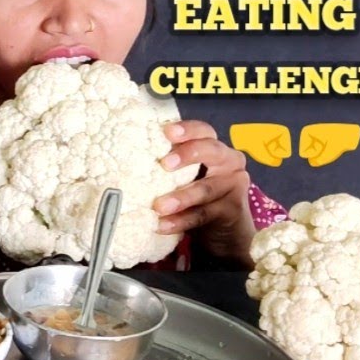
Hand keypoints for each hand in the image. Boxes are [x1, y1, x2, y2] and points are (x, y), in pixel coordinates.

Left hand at [153, 120, 255, 266]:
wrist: (223, 229)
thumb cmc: (194, 194)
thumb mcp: (183, 176)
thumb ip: (168, 165)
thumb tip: (126, 159)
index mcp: (213, 147)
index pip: (203, 131)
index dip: (187, 129)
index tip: (167, 132)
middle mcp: (228, 161)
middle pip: (212, 150)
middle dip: (188, 154)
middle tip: (165, 163)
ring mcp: (234, 185)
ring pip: (206, 189)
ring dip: (180, 198)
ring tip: (158, 206)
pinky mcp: (232, 210)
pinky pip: (204, 214)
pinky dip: (181, 221)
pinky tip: (162, 225)